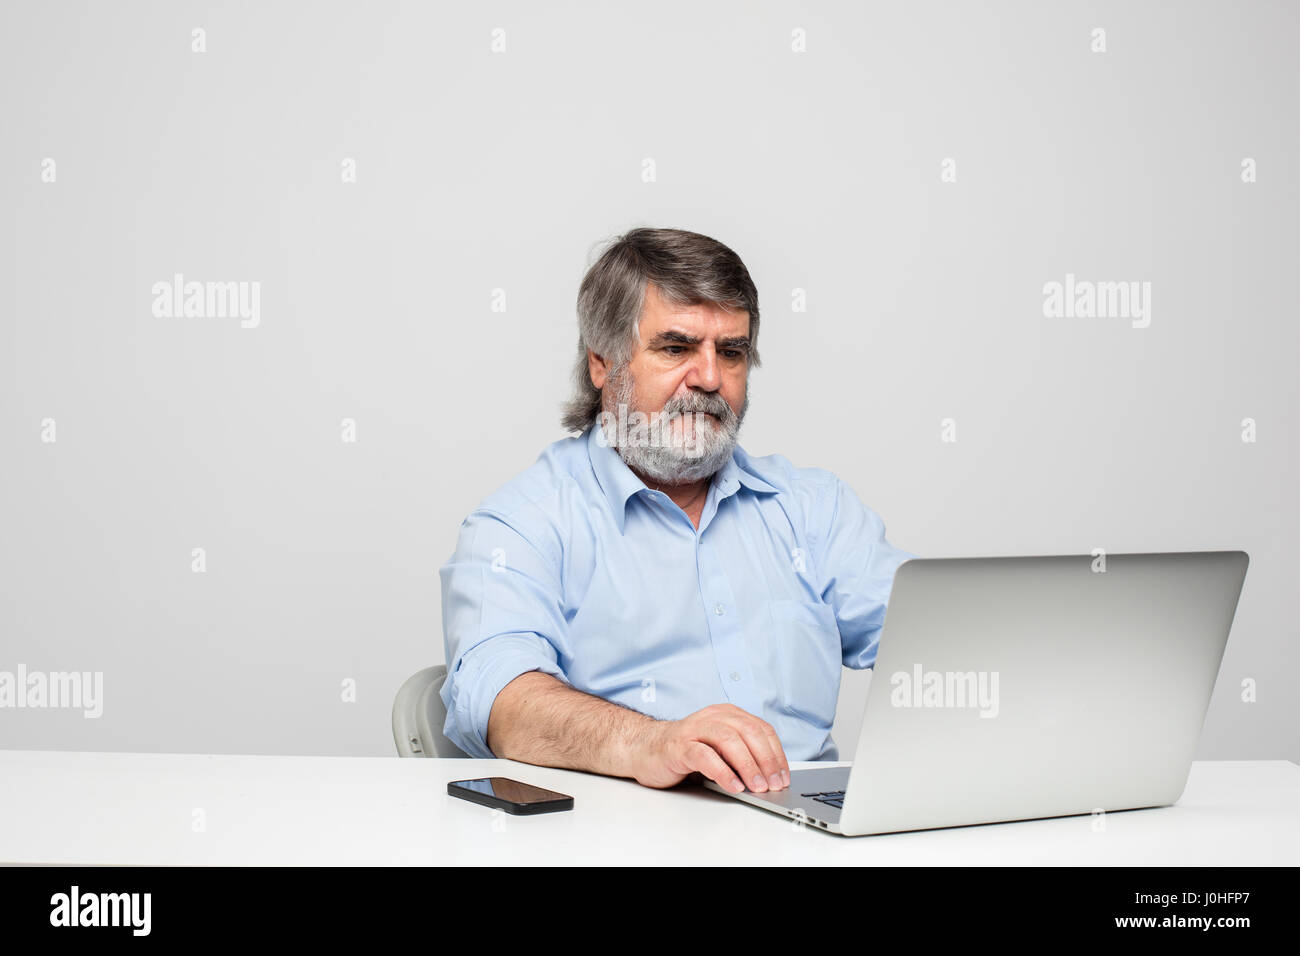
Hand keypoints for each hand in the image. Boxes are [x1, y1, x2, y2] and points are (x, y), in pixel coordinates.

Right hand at [632, 703, 789, 793]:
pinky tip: (733, 785)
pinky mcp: (679, 746)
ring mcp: (694, 729)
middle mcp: (713, 717)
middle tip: (774, 784)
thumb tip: (770, 778)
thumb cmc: (686, 751)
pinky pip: (704, 756)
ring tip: (756, 786)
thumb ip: (741, 756)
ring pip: (728, 740)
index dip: (776, 753)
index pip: (761, 729)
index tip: (783, 776)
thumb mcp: (720, 750)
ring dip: (747, 765)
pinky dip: (722, 772)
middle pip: (748, 732)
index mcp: (727, 715)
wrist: (645, 749)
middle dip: (766, 760)